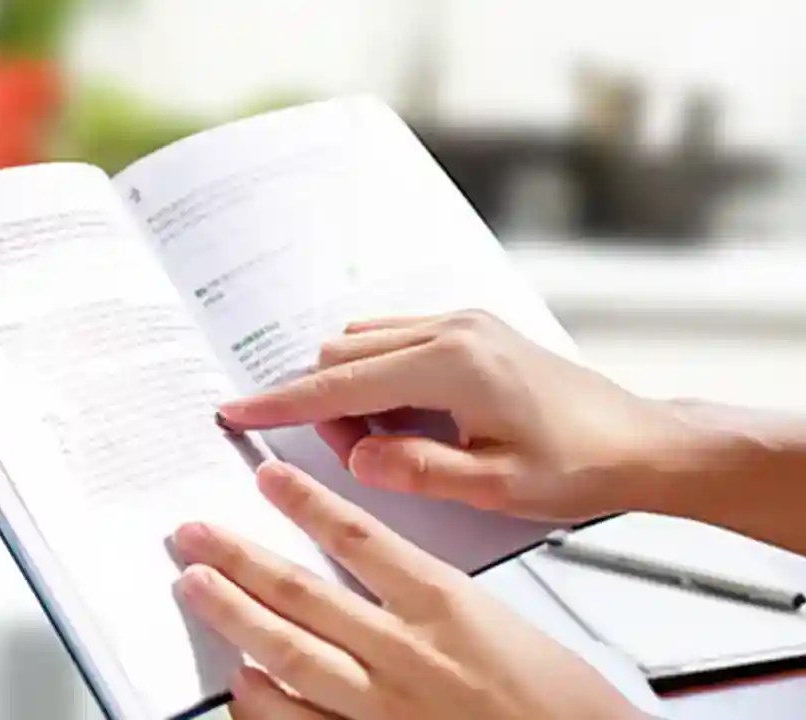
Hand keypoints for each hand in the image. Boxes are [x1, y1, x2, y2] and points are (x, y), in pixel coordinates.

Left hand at [173, 461, 644, 719]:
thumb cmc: (560, 701)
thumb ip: (432, 597)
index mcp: (448, 608)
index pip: (361, 539)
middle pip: (304, 593)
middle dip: (239, 557)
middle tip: (193, 533)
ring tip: (194, 584)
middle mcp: (409, 654)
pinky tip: (240, 678)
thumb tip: (377, 568)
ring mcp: (386, 707)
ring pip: (290, 652)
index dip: (306, 504)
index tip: (270, 478)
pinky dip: (264, 698)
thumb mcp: (502, 623)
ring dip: (234, 615)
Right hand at [219, 310, 702, 520]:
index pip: (340, 384)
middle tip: (360, 457)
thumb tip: (357, 457)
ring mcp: (460, 322)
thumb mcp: (492, 486)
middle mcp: (451, 329)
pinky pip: (393, 341)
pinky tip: (412, 418)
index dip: (282, 404)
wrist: (639, 441)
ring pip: (364, 344)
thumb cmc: (580, 463)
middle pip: (343, 355)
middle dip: (327, 406)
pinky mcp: (468, 329)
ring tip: (394, 442)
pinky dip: (380, 377)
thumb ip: (414, 470)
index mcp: (452, 364)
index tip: (238, 412)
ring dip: (355, 390)